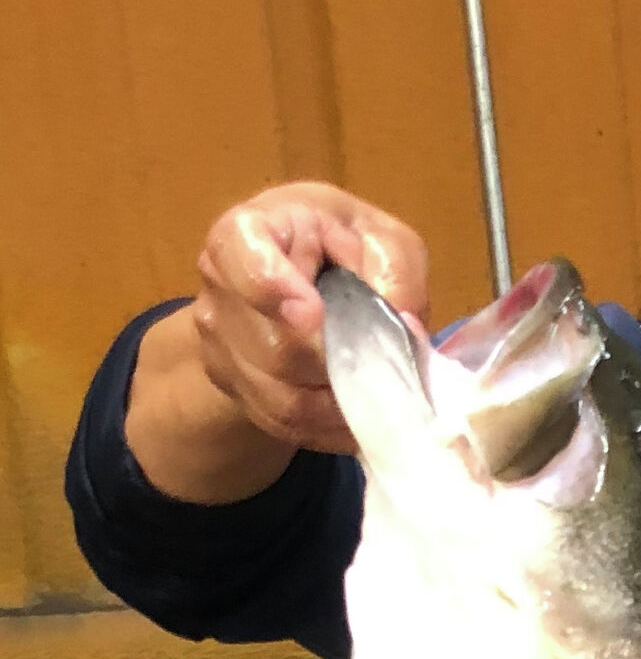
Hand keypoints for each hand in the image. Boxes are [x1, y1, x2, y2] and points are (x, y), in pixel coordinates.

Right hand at [190, 181, 429, 453]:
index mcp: (249, 231)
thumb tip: (404, 329)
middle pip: (275, 348)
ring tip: (380, 388)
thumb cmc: (347, 247)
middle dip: (339, 362)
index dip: (271, 287)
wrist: (308, 278)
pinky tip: (361, 413)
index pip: (241, 256)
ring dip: (341, 401)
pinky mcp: (235, 387)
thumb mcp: (385, 240)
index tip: (313, 311)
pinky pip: (285, 424)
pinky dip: (332, 427)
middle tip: (383, 360)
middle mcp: (220, 286)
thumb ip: (397, 273)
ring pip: (282, 397)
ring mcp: (219, 342)